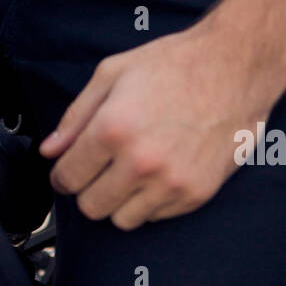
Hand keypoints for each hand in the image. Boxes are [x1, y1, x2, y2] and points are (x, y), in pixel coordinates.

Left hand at [39, 27, 275, 229]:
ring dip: (118, 200)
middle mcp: (141, 161)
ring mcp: (171, 182)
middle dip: (88, 188)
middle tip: (100, 168)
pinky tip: (158, 170)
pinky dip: (150, 201)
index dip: (62, 174)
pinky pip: (156, 217)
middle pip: (91, 206)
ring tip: (130, 170)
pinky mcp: (196, 194)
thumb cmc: (174, 64)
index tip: (68, 169)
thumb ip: (76, 116)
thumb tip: (50, 151)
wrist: (236, 67)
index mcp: (114, 128)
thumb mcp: (113, 74)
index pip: (67, 178)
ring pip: (122, 220)